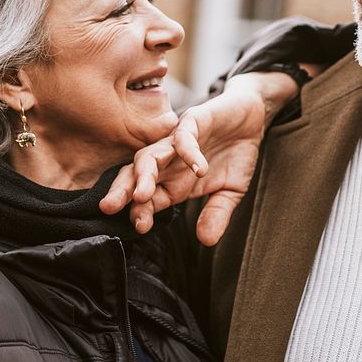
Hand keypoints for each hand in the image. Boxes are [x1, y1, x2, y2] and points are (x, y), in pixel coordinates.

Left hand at [100, 71, 301, 245]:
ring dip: (143, 174)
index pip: (147, 199)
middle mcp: (169, 162)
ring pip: (150, 155)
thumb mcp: (230, 192)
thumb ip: (217, 213)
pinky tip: (201, 169)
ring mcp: (177, 141)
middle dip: (121, 192)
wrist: (251, 121)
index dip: (140, 212)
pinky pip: (184, 137)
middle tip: (109, 208)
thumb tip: (207, 241)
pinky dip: (190, 153)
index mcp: (173, 182)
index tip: (140, 227)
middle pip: (136, 176)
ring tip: (142, 195)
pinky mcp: (193, 121)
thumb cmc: (235, 155)